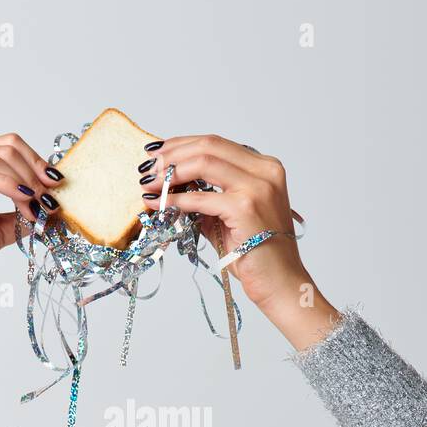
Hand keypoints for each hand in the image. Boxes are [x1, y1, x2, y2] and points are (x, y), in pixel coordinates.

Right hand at [0, 132, 61, 292]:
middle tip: (49, 199)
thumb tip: (52, 208)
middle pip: (6, 147)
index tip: (55, 186)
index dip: (36, 161)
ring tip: (37, 209)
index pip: (7, 145)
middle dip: (35, 172)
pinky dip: (10, 188)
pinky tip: (24, 203)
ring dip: (25, 183)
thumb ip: (21, 214)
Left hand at [140, 133, 341, 349]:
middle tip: (147, 169)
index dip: (182, 145)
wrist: (280, 283)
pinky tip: (158, 204)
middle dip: (171, 155)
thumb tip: (171, 186)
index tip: (157, 154)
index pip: (217, 143)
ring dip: (170, 172)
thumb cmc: (258, 255)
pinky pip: (200, 197)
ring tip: (148, 184)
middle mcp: (265, 171)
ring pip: (203, 162)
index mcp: (265, 167)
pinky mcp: (245, 207)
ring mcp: (257, 187)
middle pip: (208, 146)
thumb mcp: (231, 216)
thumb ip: (208, 196)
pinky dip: (174, 199)